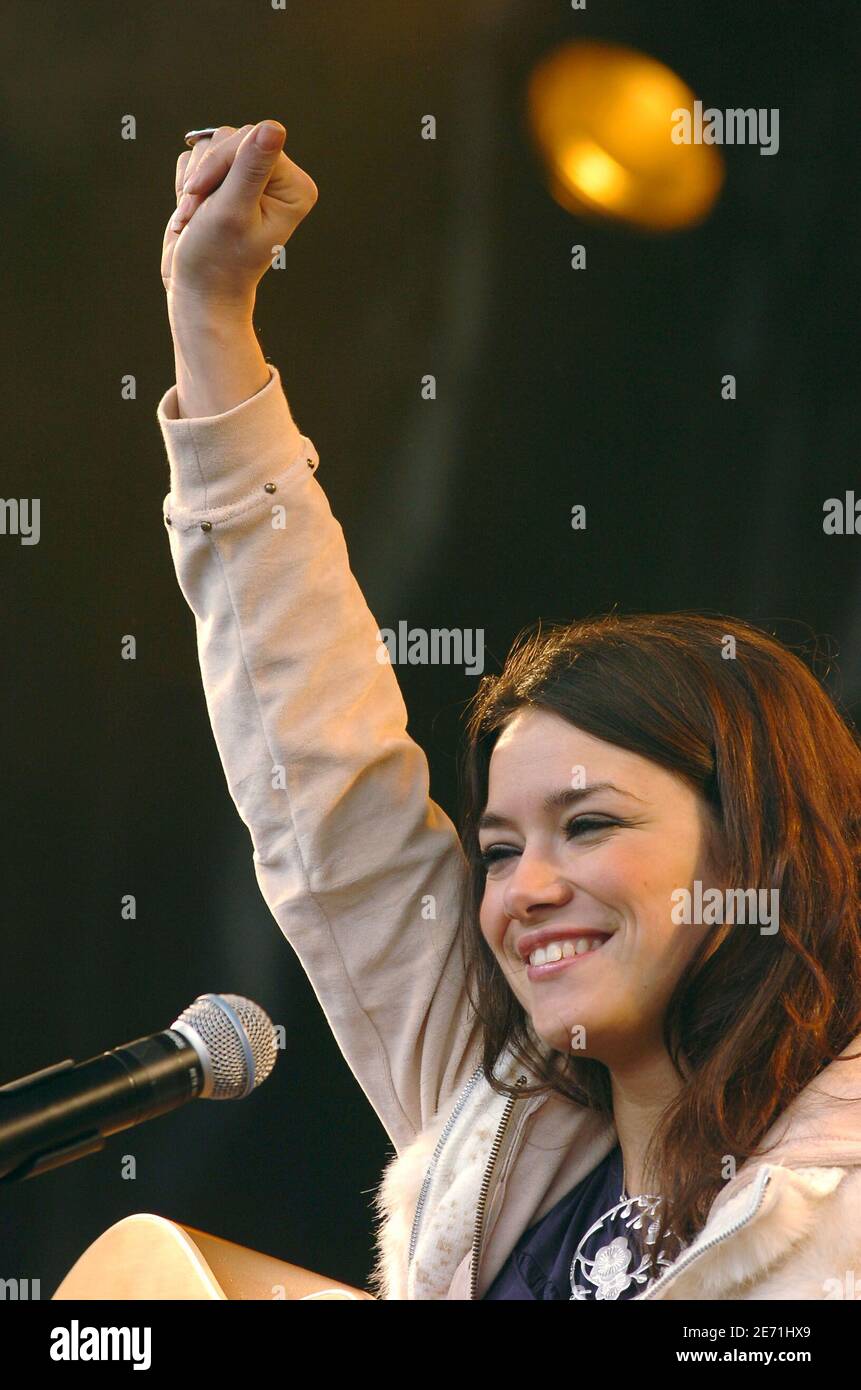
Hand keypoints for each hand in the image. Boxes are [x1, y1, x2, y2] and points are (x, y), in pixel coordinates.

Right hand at [161, 121, 318, 316]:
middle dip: (205, 175)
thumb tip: (273, 127)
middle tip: (197, 214)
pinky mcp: (224, 182)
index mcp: (293, 187)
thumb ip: (251, 168)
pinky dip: (186, 185)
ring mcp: (249, 179)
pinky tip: (192, 214)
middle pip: (229, 137)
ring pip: (209, 146)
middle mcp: (276, 179)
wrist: (198, 290)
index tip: (200, 194)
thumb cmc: (216, 259)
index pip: (251, 138)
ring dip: (193, 184)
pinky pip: (196, 160)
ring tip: (195, 219)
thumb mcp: (233, 211)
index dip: (219, 162)